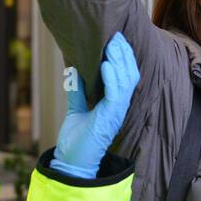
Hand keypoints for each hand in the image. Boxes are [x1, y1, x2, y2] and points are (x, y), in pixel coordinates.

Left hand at [52, 31, 140, 178]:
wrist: (71, 164)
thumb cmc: (76, 141)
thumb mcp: (76, 109)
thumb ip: (78, 91)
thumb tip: (74, 70)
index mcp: (114, 104)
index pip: (126, 75)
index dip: (123, 56)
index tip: (115, 38)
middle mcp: (119, 107)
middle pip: (130, 74)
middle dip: (124, 54)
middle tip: (115, 35)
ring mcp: (116, 113)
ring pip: (126, 81)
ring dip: (119, 61)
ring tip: (111, 45)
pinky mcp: (109, 118)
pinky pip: (116, 94)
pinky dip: (112, 78)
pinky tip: (106, 65)